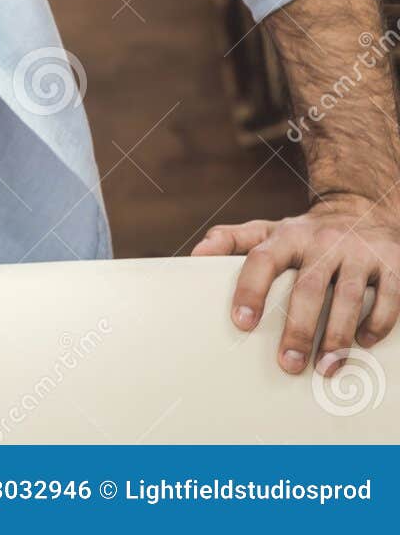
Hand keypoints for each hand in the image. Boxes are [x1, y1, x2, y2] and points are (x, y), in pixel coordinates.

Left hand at [193, 193, 399, 374]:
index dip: (250, 290)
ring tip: (325, 367)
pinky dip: (378, 323)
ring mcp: (360, 252)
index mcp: (287, 236)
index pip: (262, 261)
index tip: (241, 323)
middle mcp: (323, 242)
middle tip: (288, 363)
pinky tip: (363, 343)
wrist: (361, 208)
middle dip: (298, 329)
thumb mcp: (266, 229)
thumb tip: (195, 256)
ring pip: (350, 297)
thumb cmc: (304, 233)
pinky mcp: (393, 263)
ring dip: (338, 336)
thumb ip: (230, 240)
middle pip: (308, 288)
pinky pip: (389, 298)